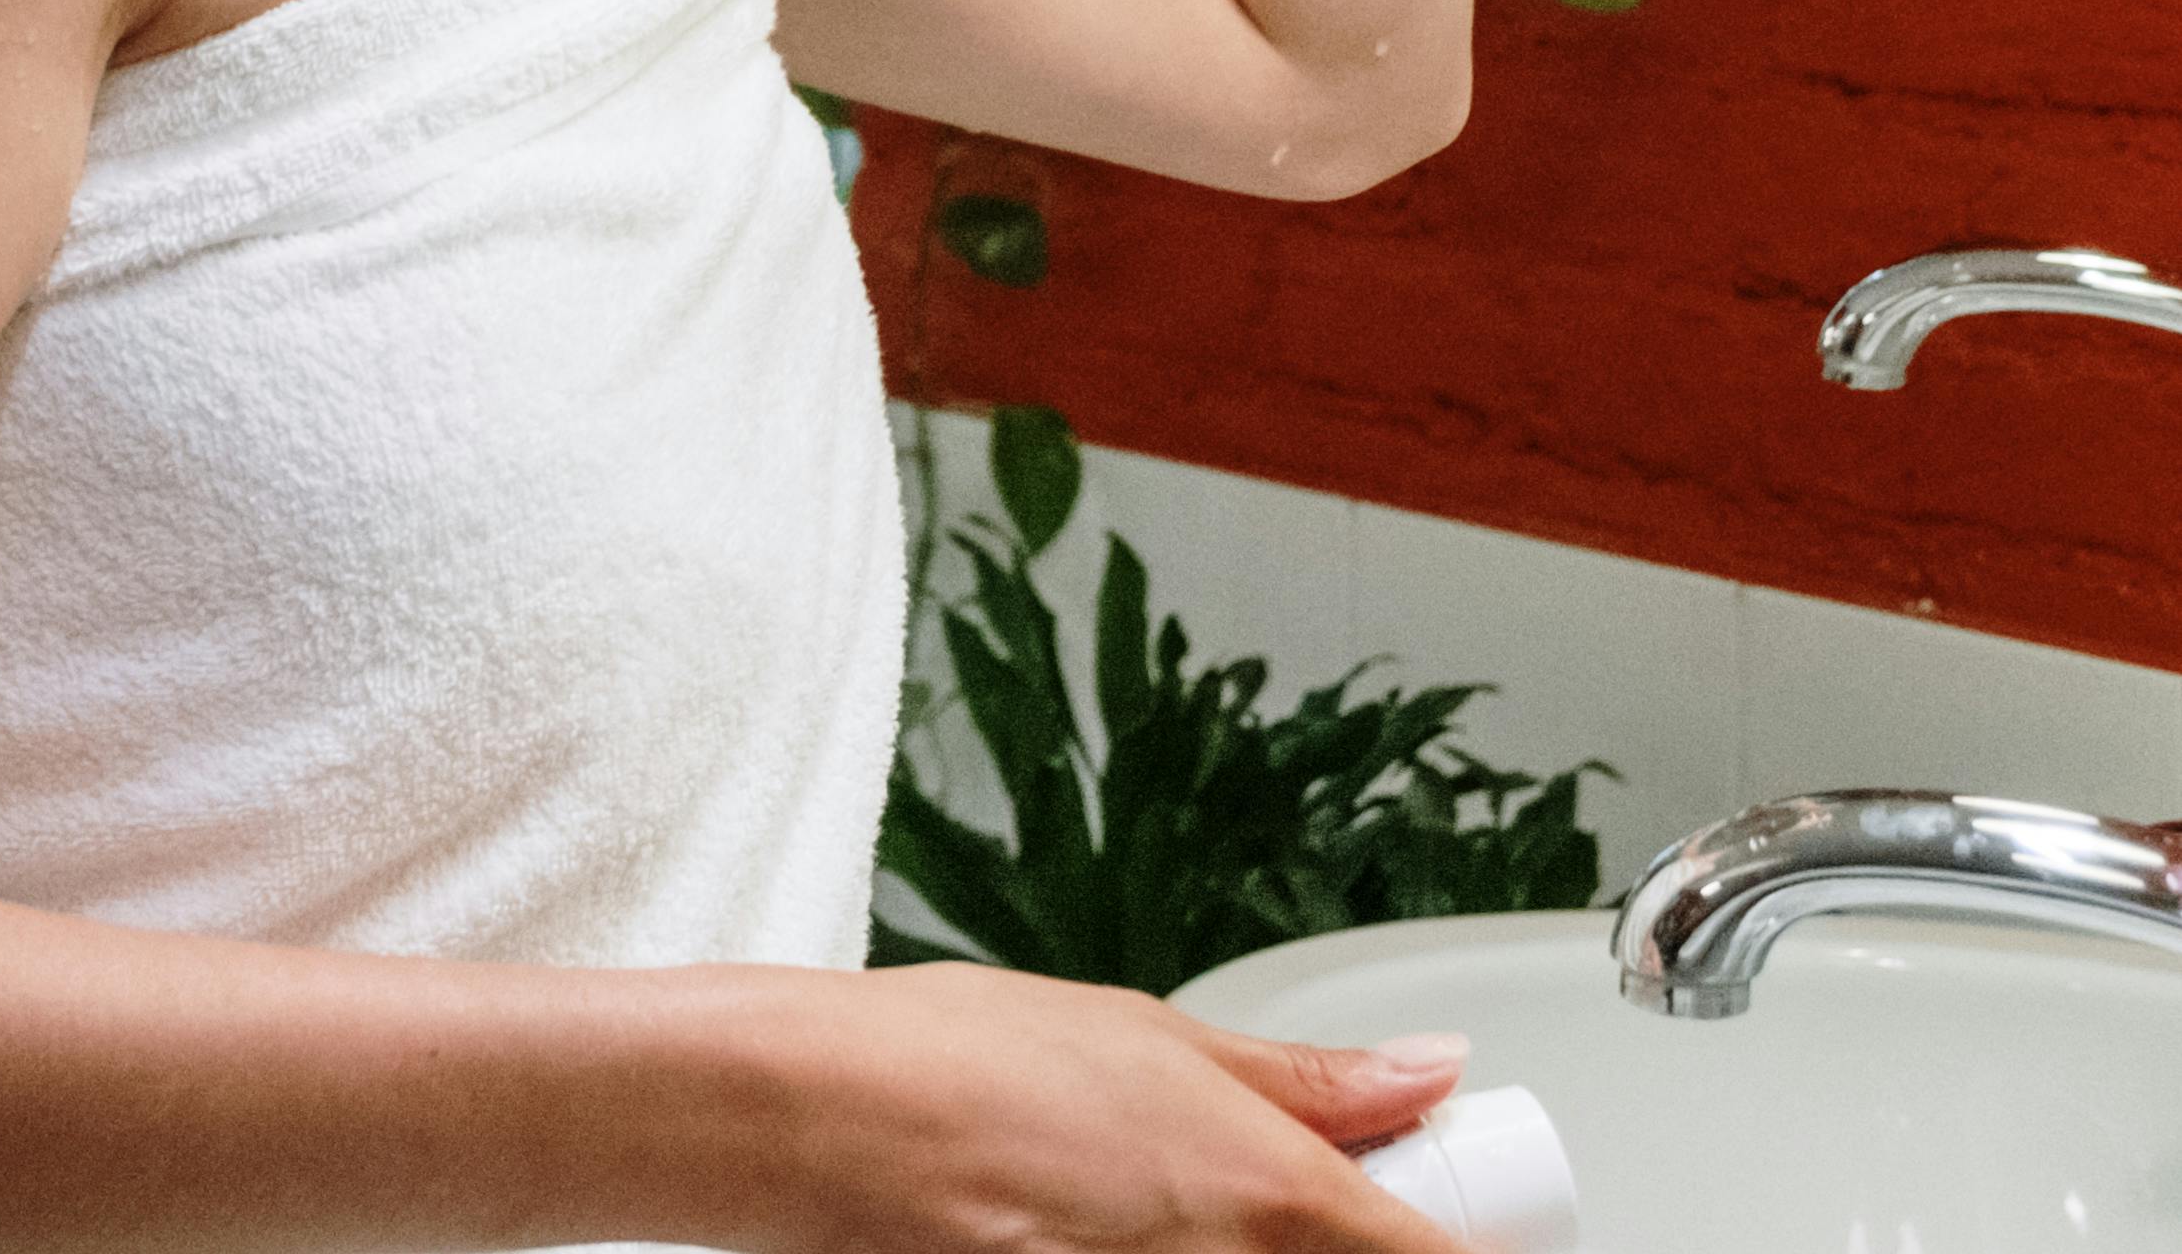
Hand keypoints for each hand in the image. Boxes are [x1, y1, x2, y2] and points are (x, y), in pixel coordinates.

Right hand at [767, 959, 1471, 1253]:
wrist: (807, 1125)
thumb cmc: (954, 1065)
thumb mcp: (1150, 1033)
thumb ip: (1305, 1080)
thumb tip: (1428, 1073)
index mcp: (1283, 1201)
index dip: (1459, 1237)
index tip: (1440, 1207)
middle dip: (1337, 1240)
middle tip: (1267, 1196)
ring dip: (1233, 1248)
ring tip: (1140, 1202)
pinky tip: (1085, 1226)